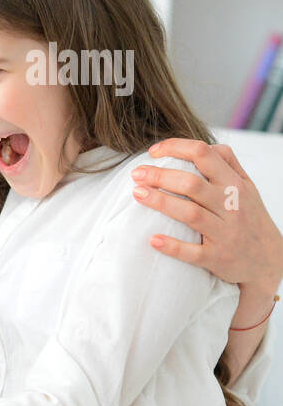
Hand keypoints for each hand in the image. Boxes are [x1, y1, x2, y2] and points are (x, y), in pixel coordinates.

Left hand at [137, 139, 282, 295]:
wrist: (269, 260)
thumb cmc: (250, 218)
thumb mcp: (247, 188)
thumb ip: (228, 164)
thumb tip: (204, 145)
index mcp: (234, 184)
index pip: (204, 154)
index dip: (175, 147)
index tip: (153, 152)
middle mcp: (231, 206)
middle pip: (192, 184)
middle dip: (160, 175)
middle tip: (136, 173)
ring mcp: (225, 233)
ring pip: (190, 214)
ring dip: (161, 202)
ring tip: (137, 194)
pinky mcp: (218, 258)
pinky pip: (193, 252)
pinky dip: (172, 246)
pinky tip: (153, 239)